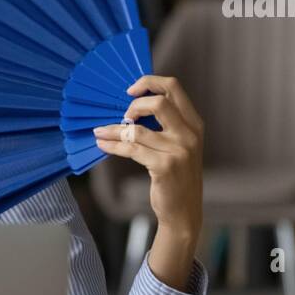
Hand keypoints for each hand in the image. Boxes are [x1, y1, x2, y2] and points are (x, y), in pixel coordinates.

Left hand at [92, 75, 203, 290]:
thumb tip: (131, 105)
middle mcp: (190, 134)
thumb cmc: (176, 177)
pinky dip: (113, 144)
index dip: (149, 82)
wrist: (184, 212)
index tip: (130, 90)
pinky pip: (131, 148)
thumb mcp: (179, 146)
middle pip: (159, 102)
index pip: (174, 87)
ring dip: (114, 129)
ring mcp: (179, 150)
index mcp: (194, 123)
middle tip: (122, 116)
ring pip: (138, 128)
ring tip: (100, 131)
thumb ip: (166, 125)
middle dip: (134, 105)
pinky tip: (103, 143)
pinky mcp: (164, 166)